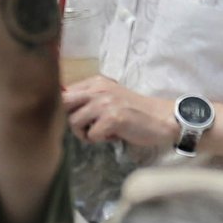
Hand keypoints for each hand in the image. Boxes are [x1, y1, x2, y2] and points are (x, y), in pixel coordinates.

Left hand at [61, 75, 180, 152]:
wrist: (160, 118)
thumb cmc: (134, 111)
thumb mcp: (109, 96)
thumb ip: (89, 98)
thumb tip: (62, 107)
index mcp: (95, 82)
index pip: (64, 92)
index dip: (66, 109)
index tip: (79, 117)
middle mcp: (98, 89)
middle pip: (63, 104)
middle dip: (71, 119)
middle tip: (86, 127)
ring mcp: (104, 103)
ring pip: (74, 122)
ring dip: (85, 133)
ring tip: (102, 132)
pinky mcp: (112, 118)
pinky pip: (91, 135)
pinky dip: (100, 140)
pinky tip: (114, 135)